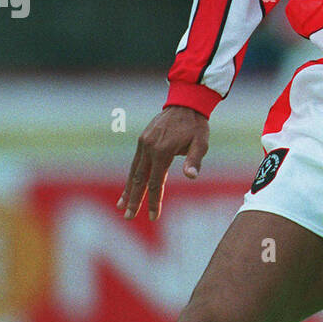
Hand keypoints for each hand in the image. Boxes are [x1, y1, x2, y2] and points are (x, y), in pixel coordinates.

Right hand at [118, 106, 208, 221]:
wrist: (186, 104)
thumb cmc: (196, 126)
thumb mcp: (201, 142)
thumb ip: (194, 160)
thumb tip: (191, 176)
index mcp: (162, 151)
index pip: (156, 183)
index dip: (154, 201)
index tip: (153, 217)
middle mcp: (149, 148)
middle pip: (139, 180)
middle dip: (134, 200)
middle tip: (128, 218)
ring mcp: (143, 143)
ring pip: (134, 171)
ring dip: (128, 190)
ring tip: (121, 206)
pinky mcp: (142, 140)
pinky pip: (135, 162)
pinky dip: (131, 176)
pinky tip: (128, 186)